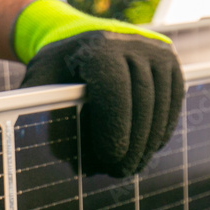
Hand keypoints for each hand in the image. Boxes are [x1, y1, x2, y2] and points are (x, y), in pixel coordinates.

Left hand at [14, 0, 184, 176]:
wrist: (82, 37)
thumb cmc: (56, 66)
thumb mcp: (38, 80)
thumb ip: (36, 107)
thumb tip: (37, 145)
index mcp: (96, 47)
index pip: (113, 90)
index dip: (114, 127)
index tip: (109, 157)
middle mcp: (132, 44)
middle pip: (141, 100)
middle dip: (133, 142)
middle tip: (120, 172)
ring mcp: (156, 51)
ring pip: (160, 102)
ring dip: (149, 140)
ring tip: (133, 166)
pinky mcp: (170, 61)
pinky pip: (173, 98)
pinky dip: (163, 126)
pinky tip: (149, 148)